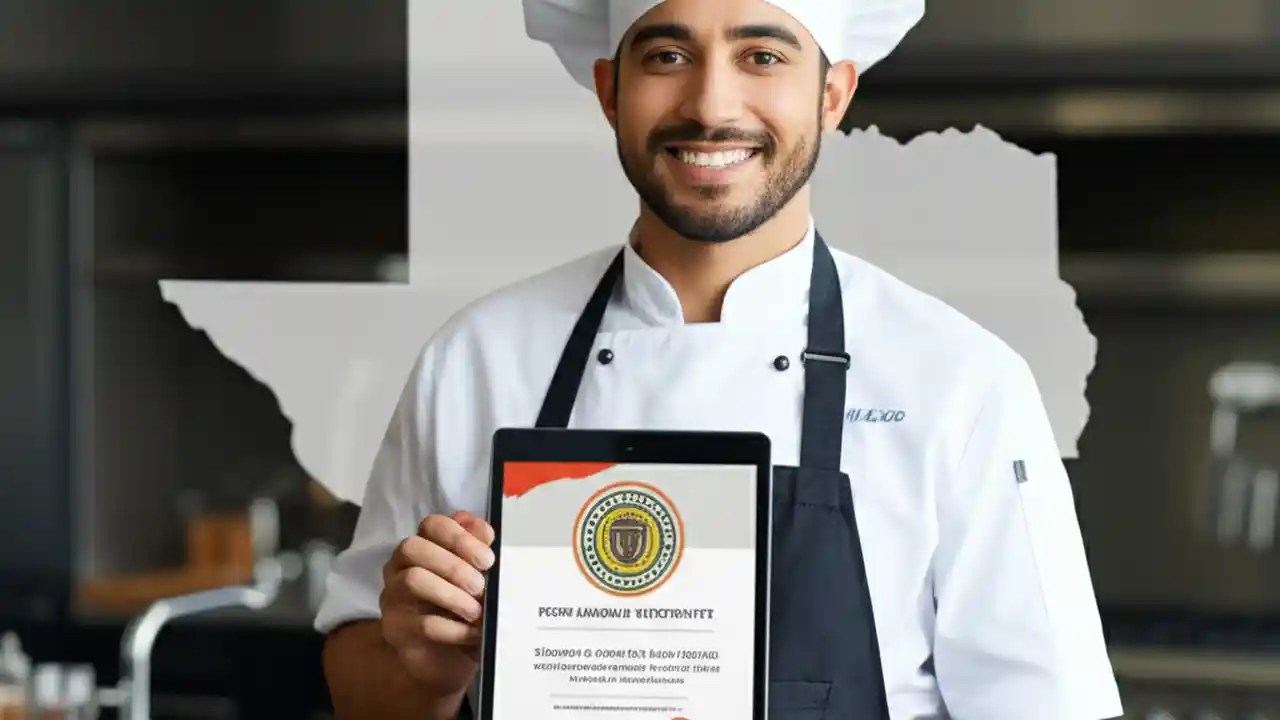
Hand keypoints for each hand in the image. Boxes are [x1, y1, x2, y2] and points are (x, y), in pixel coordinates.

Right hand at [380, 510, 495, 693]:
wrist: (449, 660)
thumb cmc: (462, 610)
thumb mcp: (477, 578)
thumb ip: (477, 549)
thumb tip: (482, 529)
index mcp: (423, 548)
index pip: (431, 525)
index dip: (459, 536)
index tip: (487, 558)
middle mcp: (400, 567)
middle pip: (413, 547)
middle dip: (453, 565)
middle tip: (480, 586)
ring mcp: (393, 598)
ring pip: (412, 580)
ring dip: (451, 595)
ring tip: (476, 611)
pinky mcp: (395, 630)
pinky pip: (422, 624)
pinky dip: (455, 629)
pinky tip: (474, 634)